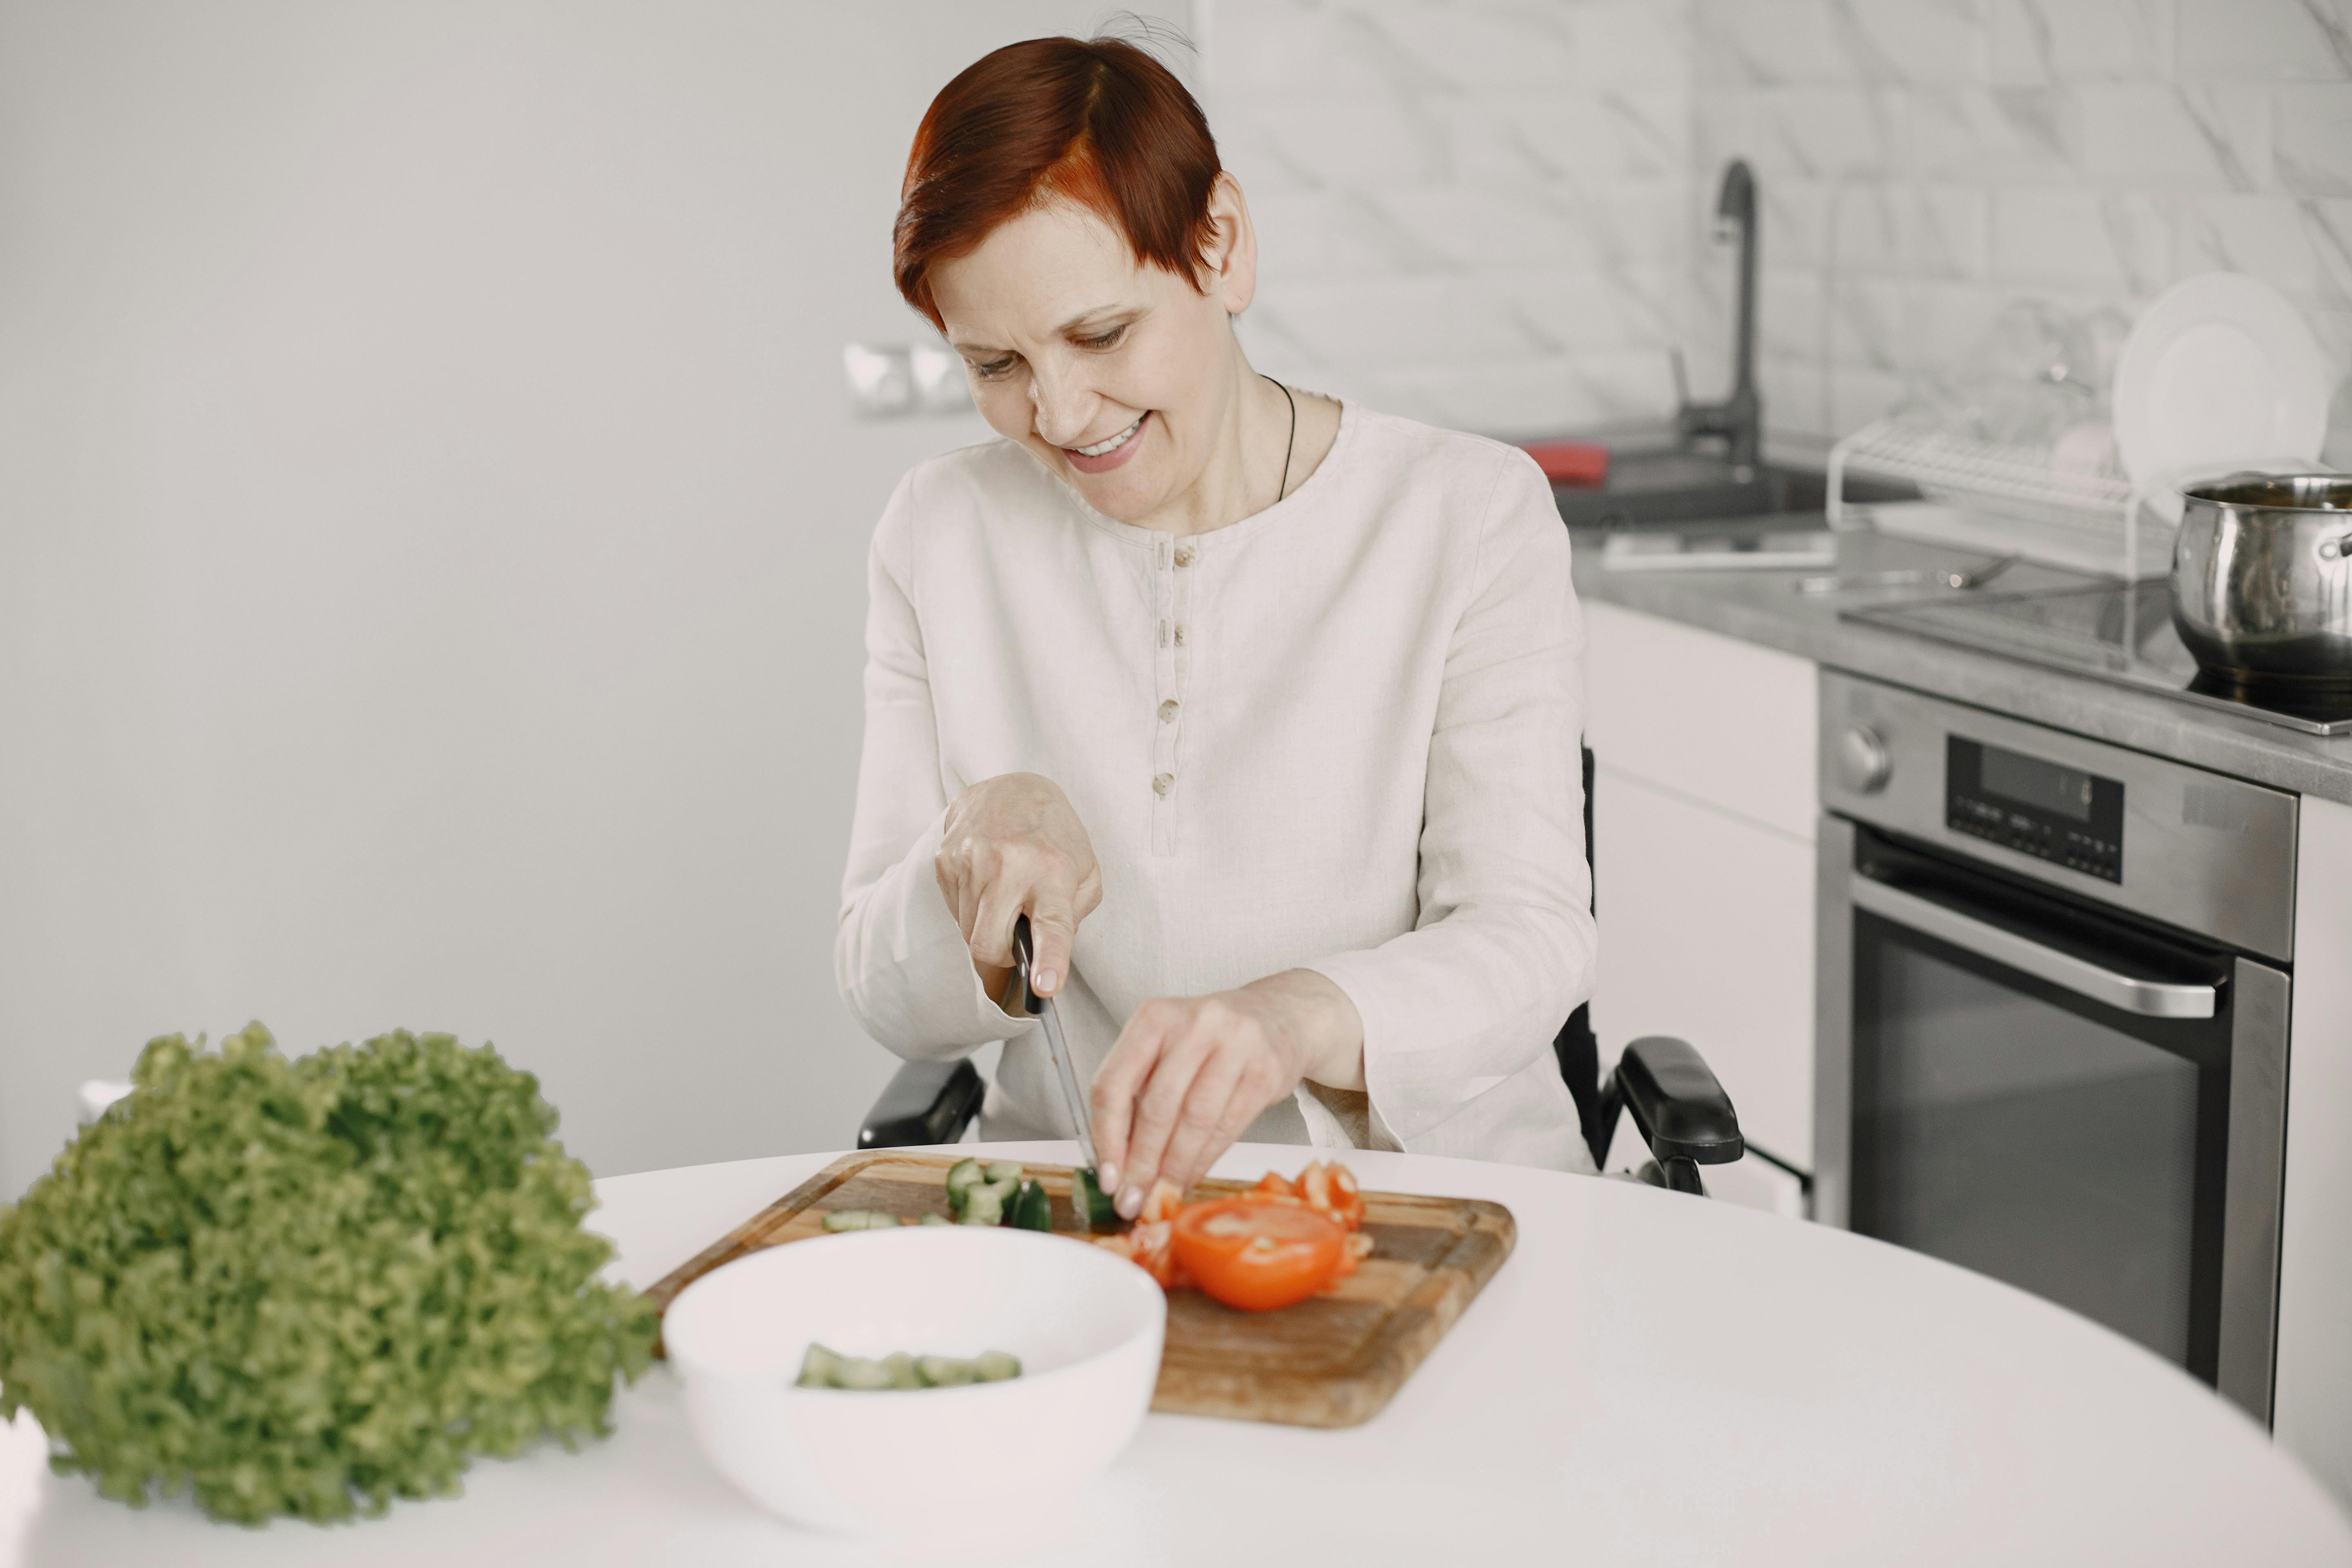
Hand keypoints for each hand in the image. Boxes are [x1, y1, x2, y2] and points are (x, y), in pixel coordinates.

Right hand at [935, 772, 1101, 1003]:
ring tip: (1004, 896)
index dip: (1048, 960)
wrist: (1014, 788)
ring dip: (987, 929)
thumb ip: (1073, 917)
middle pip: (988, 944)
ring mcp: (971, 860)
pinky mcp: (945, 858)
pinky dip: (971, 909)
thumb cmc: (1055, 838)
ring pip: (968, 933)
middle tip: (1017, 935)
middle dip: (1001, 956)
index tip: (1044, 987)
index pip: (1051, 925)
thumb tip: (1044, 956)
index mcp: (1053, 872)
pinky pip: (953, 911)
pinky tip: (986, 881)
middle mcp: (1009, 864)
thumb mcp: (1085, 873)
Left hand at [1090, 970, 1363, 1215]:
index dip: (1106, 1137)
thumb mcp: (1167, 1050)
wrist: (1279, 1016)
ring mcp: (1235, 1043)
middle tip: (1132, 1200)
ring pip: (1195, 1120)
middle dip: (1141, 1163)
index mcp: (1154, 1016)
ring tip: (1161, 1195)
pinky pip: (1228, 1126)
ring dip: (1174, 1167)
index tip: (1107, 1177)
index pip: (1114, 1083)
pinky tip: (1190, 1177)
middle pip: (1156, 1105)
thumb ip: (1138, 1095)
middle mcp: (1194, 1022)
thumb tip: (1116, 1165)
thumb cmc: (1210, 1041)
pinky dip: (1205, 1160)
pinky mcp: (1266, 1069)